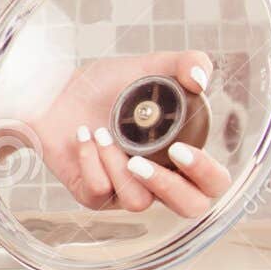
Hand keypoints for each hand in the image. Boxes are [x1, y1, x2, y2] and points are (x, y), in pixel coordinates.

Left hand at [5, 49, 231, 216]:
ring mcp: (126, 189)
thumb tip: (201, 79)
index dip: (206, 173)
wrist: (56, 90)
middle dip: (169, 187)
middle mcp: (160, 177)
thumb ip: (187, 62)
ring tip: (101, 132)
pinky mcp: (93, 194)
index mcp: (182, 154)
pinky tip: (83, 136)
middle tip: (139, 160)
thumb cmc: (107, 84)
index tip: (179, 150)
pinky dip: (90, 161)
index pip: (213, 181)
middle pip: (189, 207)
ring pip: (138, 201)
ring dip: (117, 165)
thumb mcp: (150, 66)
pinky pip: (100, 192)